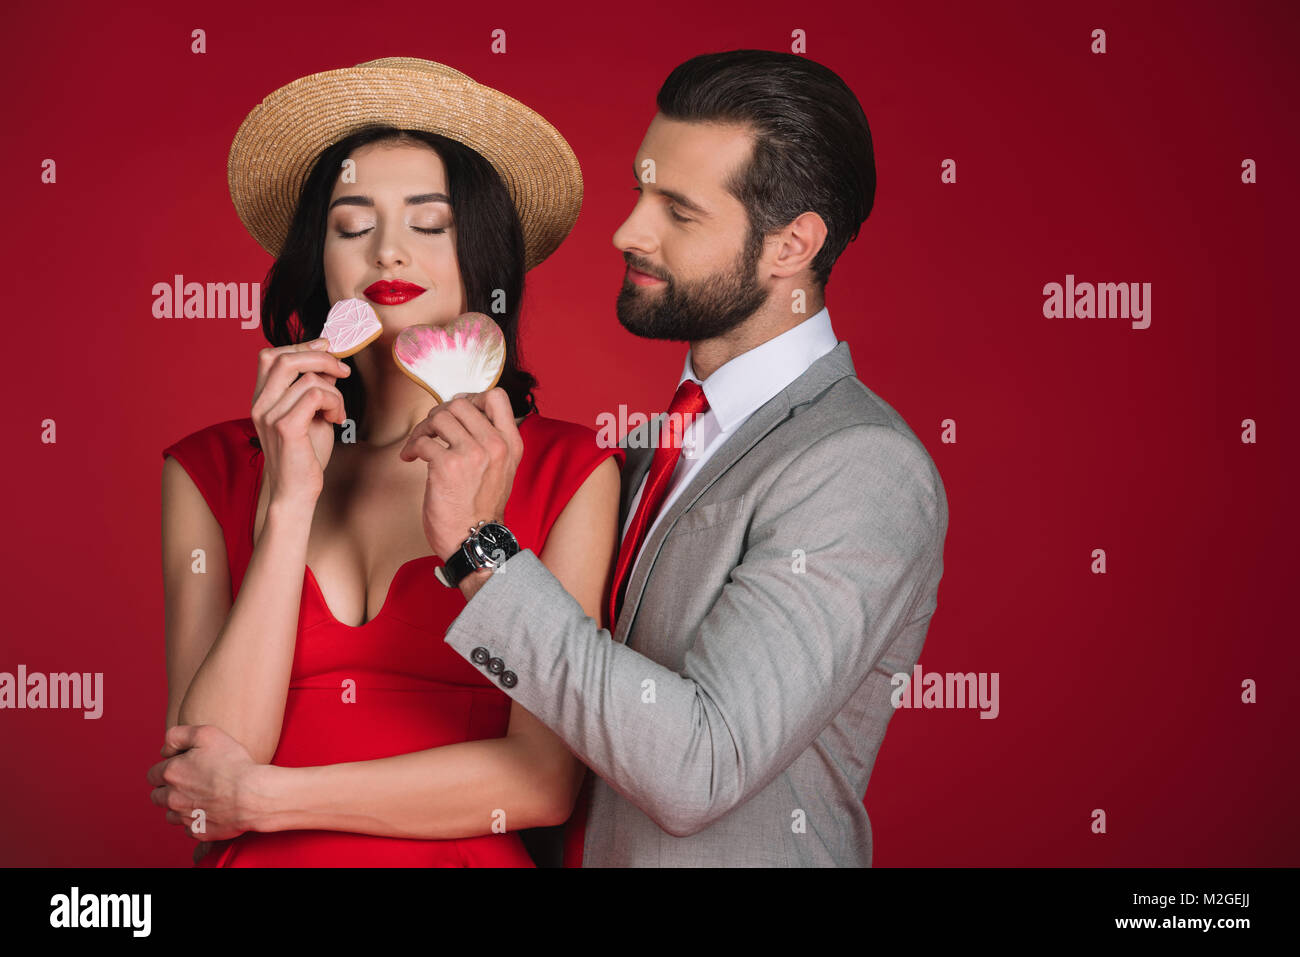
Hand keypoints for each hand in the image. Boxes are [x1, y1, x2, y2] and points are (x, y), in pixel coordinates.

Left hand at [146, 725, 265, 841]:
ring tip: (202, 796)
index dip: (167, 769)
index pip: (153, 775)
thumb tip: (165, 750)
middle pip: (157, 796)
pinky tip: (212, 810)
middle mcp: (172, 798)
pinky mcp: (199, 831)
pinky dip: (196, 820)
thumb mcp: (207, 734)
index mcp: (171, 773)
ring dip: (180, 807)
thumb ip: (178, 735)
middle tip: (192, 782)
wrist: (253, 794)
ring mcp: (184, 817)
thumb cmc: (233, 762)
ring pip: (171, 814)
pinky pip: (189, 827)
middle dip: (169, 789)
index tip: (184, 766)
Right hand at [251, 339, 350, 510]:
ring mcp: (269, 415)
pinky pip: (315, 395)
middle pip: (284, 358)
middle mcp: (259, 404)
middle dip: (321, 357)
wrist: (296, 493)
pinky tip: (337, 420)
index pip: (270, 356)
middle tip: (344, 370)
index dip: (300, 345)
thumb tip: (330, 362)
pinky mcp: (285, 426)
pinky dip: (334, 403)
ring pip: (308, 378)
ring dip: (334, 391)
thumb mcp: (312, 415)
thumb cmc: (305, 457)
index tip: (326, 348)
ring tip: (338, 412)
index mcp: (261, 399)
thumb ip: (315, 389)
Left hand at [398, 389, 523, 560]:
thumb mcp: (500, 469)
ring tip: (419, 445)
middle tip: (431, 431)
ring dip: (423, 429)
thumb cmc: (481, 507)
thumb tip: (462, 412)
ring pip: (440, 417)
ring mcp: (472, 454)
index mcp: (511, 444)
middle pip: (460, 403)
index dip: (471, 397)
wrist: (475, 540)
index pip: (496, 397)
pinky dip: (411, 448)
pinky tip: (411, 459)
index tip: (457, 412)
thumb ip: (490, 440)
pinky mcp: (447, 466)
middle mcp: (495, 445)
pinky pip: (423, 441)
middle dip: (439, 414)